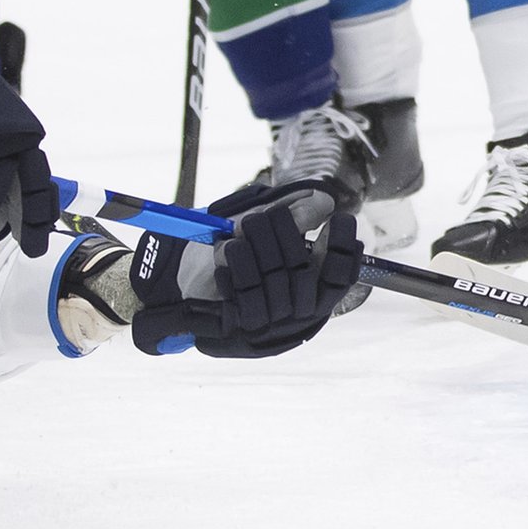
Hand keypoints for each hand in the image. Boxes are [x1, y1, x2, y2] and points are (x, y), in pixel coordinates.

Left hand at [112, 191, 362, 357]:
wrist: (184, 283)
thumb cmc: (232, 253)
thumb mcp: (261, 227)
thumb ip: (293, 214)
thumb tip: (324, 202)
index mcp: (311, 285)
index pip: (342, 272)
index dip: (344, 246)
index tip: (338, 218)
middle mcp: (299, 308)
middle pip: (304, 265)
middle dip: (281, 232)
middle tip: (258, 218)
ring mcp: (272, 321)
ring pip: (275, 276)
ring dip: (253, 246)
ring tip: (236, 235)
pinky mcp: (242, 325)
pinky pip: (246, 291)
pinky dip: (235, 266)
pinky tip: (224, 255)